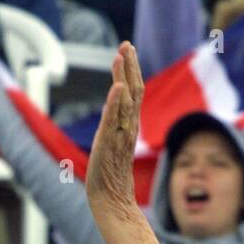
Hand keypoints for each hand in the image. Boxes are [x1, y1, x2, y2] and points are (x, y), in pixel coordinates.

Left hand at [86, 42, 144, 219]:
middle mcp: (128, 127)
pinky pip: (114, 120)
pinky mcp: (109, 144)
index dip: (131, 70)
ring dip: (123, 77)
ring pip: (126, 101)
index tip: (127, 49)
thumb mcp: (113, 143)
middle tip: (127, 44)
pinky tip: (117, 86)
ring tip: (121, 55)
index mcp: (129, 125)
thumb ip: (116, 127)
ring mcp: (120, 134)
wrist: (110, 199)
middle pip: (134, 91)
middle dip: (130, 66)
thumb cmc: (110, 175)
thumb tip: (114, 115)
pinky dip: (116, 103)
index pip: (134, 92)